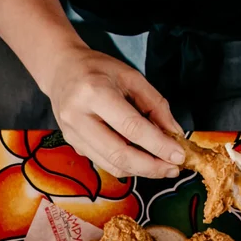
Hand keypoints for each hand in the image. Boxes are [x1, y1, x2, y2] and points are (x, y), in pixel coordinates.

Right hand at [42, 47, 183, 179]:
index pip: (131, 127)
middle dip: (150, 167)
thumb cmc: (99, 69)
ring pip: (111, 164)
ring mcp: (72, 134)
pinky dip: (127, 166)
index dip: (158, 145)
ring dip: (140, 171)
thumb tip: (175, 134)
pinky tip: (142, 161)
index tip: (179, 155)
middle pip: (119, 154)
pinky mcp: (72, 144)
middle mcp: (78, 117)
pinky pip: (104, 162)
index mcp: (94, 93)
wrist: (61, 70)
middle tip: (173, 169)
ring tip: (162, 167)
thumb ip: (155, 105)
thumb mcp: (131, 77)